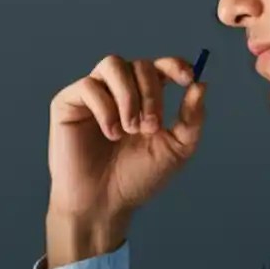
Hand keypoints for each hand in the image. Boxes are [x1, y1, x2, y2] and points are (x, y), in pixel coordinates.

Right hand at [46, 55, 206, 264]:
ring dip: (128, 96)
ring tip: (129, 129)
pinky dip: (104, 108)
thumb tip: (201, 85)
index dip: (174, 65)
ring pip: (112, 65)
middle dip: (151, 93)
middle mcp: (118, 92)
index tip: (186, 78)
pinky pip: (89, 86)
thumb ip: (191, 119)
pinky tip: (110, 134)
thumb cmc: (136, 180)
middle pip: (139, 65)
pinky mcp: (68, 103)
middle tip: (150, 127)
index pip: (159, 66)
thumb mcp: (176, 149)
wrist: (103, 204)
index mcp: (144, 98)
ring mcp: (92, 95)